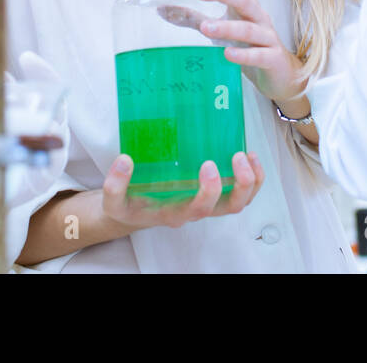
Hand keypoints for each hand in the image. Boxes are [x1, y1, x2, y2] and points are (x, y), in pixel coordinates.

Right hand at [101, 151, 263, 229]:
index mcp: (173, 213)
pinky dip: (253, 178)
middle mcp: (195, 210)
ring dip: (251, 181)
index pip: (197, 208)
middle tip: (237, 157)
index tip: (208, 165)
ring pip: (239, 202)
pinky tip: (250, 157)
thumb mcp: (113, 200)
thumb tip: (124, 161)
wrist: (133, 212)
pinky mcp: (214, 195)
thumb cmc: (127, 205)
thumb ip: (114, 185)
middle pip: (228, 208)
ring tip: (248, 154)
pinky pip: (241, 193)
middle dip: (240, 185)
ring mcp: (208, 204)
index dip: (208, 190)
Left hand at [194, 0, 305, 103]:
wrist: (281, 75)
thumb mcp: (222, 29)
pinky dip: (244, 54)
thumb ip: (194, 19)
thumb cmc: (250, 46)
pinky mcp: (272, 59)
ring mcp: (267, 38)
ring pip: (250, 28)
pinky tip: (228, 54)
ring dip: (228, 26)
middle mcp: (259, 18)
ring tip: (206, 28)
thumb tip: (162, 9)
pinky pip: (259, 54)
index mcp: (247, 7)